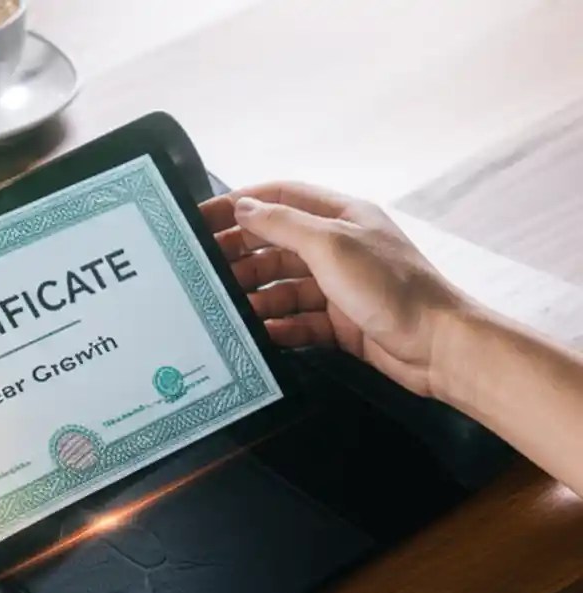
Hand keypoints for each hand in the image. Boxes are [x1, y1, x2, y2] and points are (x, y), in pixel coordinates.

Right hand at [200, 182, 473, 397]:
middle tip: (202, 270)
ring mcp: (340, 286)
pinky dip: (277, 326)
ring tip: (225, 307)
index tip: (202, 218)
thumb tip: (243, 207)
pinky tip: (257, 333)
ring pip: (283, 286)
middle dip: (240, 255)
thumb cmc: (393, 289)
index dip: (240, 204)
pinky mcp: (341, 323)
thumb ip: (283, 225)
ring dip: (255, 296)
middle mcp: (338, 247)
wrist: (439, 347)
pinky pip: (299, 321)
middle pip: (276, 244)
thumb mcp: (331, 246)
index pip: (280, 197)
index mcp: (341, 216)